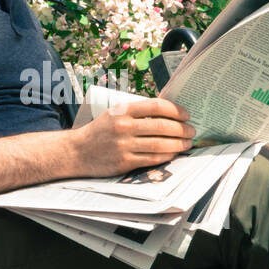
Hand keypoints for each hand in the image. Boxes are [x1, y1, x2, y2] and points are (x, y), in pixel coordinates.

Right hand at [71, 97, 194, 176]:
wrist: (77, 152)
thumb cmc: (99, 131)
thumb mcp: (114, 113)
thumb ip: (137, 112)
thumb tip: (167, 111)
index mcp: (123, 110)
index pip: (157, 106)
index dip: (176, 110)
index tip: (186, 115)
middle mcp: (124, 126)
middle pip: (163, 126)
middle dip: (182, 129)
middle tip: (191, 131)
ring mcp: (124, 145)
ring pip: (161, 145)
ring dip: (179, 144)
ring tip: (187, 143)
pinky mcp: (124, 162)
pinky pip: (152, 159)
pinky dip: (167, 156)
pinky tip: (173, 153)